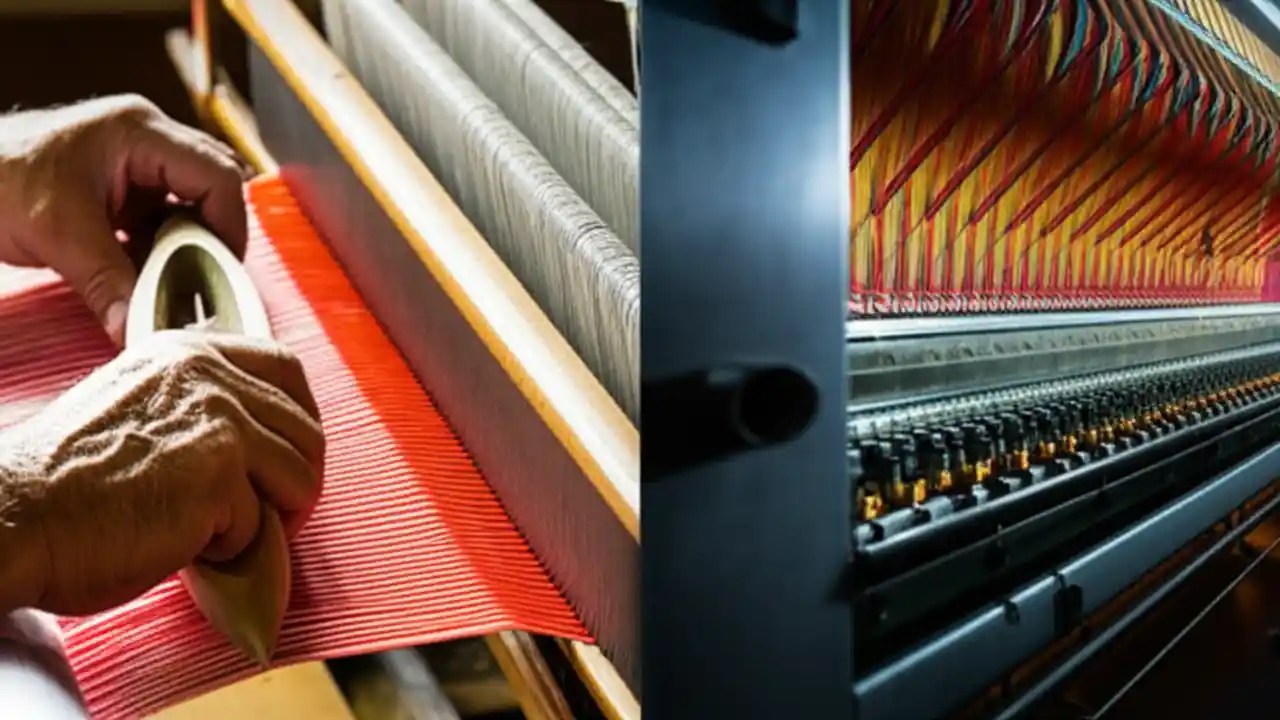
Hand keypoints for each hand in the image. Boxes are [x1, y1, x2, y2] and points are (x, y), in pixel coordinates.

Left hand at [0, 95, 247, 344]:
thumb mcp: (58, 235)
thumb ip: (107, 284)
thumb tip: (137, 332)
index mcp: (139, 132)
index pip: (216, 175)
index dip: (228, 225)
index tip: (219, 271)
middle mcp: (145, 140)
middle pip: (212, 188)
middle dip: (211, 237)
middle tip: (202, 279)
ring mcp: (133, 163)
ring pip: (189, 206)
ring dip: (185, 246)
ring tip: (172, 282)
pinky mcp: (119, 188)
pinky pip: (161, 219)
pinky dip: (161, 250)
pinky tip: (147, 276)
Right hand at [0, 331, 323, 615]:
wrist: (12, 517)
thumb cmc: (64, 480)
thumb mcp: (138, 406)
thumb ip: (197, 406)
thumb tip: (260, 439)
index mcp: (188, 353)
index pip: (287, 369)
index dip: (302, 418)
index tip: (291, 456)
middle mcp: (208, 376)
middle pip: (307, 429)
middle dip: (298, 481)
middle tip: (271, 516)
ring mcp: (219, 422)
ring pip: (299, 477)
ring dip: (271, 517)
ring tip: (224, 534)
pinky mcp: (220, 475)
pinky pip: (261, 524)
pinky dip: (230, 549)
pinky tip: (184, 545)